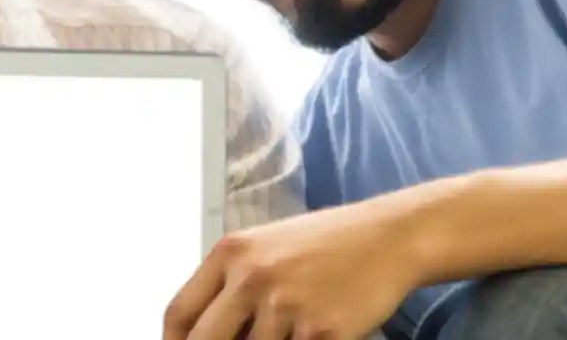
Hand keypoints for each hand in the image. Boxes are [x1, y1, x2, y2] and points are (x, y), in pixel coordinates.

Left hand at [165, 200, 421, 339]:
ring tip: (286, 331)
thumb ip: (229, 283)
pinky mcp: (322, 331)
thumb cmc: (325, 243)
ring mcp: (287, 305)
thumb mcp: (264, 247)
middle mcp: (252, 277)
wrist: (388, 237)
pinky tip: (308, 335)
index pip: (179, 313)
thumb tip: (202, 330)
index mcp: (230, 253)